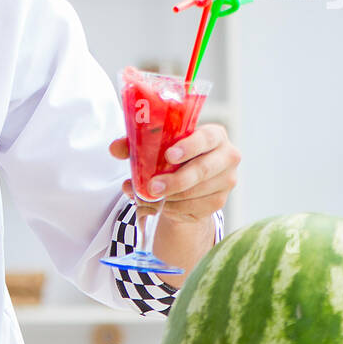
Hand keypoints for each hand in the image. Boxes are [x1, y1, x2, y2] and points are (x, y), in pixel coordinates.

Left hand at [108, 123, 239, 224]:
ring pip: (197, 192)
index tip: (169, 156)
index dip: (189, 147)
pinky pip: (195, 208)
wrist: (185, 180)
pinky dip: (174, 208)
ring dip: (170, 197)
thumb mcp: (154, 146)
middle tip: (152, 187)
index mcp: (214, 135)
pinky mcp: (219, 202)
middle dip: (176, 180)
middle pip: (203, 170)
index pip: (207, 138)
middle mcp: (227, 157)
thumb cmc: (171, 155)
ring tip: (148, 196)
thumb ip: (135, 144)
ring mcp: (226, 181)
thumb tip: (115, 148)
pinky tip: (161, 205)